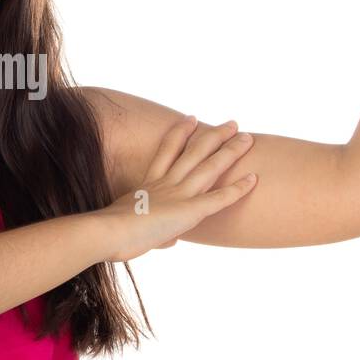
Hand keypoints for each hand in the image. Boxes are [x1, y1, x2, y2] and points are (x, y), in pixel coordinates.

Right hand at [95, 115, 256, 261]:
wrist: (106, 232)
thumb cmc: (110, 233)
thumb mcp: (132, 229)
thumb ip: (156, 233)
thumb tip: (170, 240)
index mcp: (149, 185)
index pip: (167, 152)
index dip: (179, 134)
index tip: (190, 119)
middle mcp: (166, 184)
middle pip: (194, 152)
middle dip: (214, 136)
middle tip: (232, 123)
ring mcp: (179, 195)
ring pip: (210, 166)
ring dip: (231, 151)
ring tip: (247, 137)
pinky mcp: (189, 211)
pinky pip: (219, 198)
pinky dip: (238, 189)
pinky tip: (254, 179)